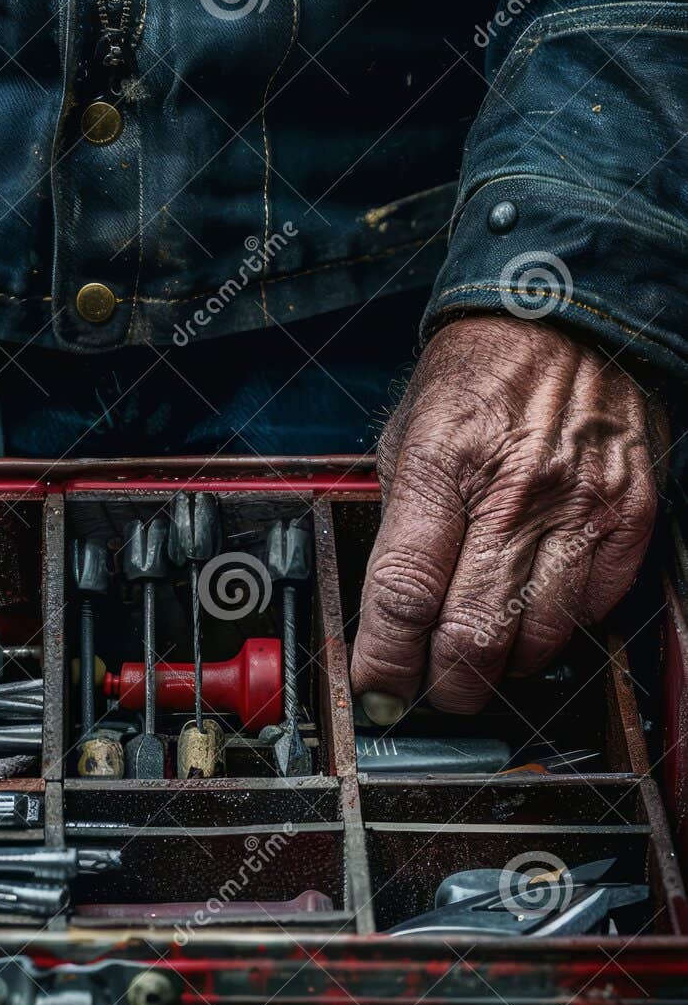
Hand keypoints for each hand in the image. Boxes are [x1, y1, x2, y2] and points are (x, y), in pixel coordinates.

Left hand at [351, 314, 664, 714]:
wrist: (570, 315)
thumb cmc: (480, 374)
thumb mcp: (408, 434)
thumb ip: (397, 524)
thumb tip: (383, 615)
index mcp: (444, 465)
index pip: (404, 595)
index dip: (383, 661)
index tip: (375, 688)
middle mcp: (516, 492)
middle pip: (471, 637)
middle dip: (441, 685)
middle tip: (428, 689)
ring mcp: (580, 509)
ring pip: (535, 642)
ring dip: (499, 668)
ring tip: (478, 656)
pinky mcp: (629, 520)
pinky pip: (589, 614)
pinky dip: (553, 633)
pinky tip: (530, 616)